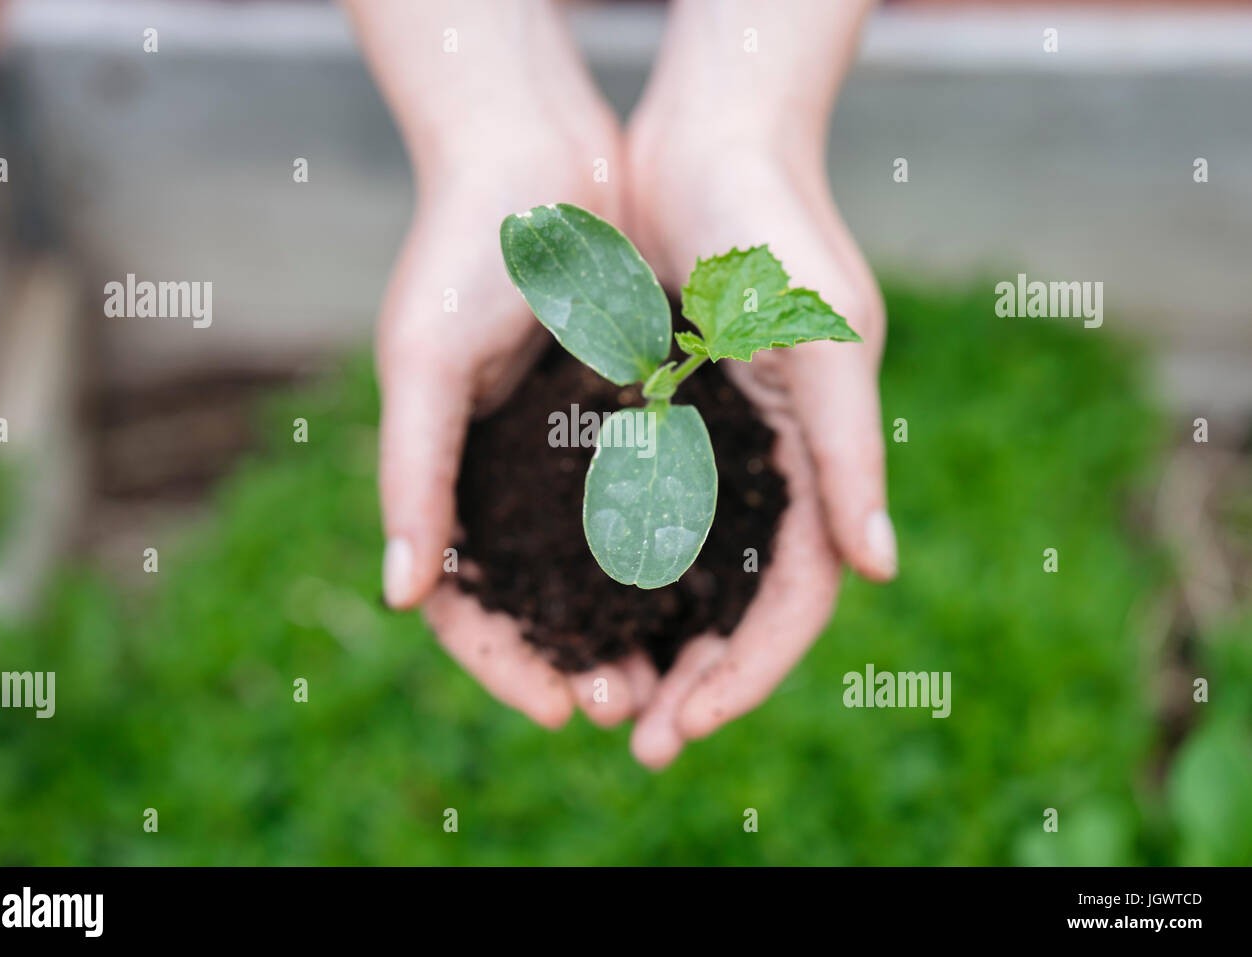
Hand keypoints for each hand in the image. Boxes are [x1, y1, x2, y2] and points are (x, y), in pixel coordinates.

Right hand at [375, 123, 666, 728]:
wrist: (537, 159)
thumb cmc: (463, 251)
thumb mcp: (428, 365)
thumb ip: (414, 477)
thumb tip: (400, 599)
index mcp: (440, 474)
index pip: (461, 601)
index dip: (501, 664)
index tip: (555, 712)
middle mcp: (498, 475)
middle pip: (532, 600)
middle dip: (573, 661)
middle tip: (627, 707)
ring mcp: (557, 452)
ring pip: (591, 567)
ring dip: (623, 625)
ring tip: (667, 673)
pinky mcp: (615, 416)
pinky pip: (640, 505)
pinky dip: (661, 555)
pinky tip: (702, 592)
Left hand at [621, 95, 894, 767]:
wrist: (703, 141)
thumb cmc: (775, 229)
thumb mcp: (820, 338)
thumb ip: (849, 452)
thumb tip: (880, 569)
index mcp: (818, 463)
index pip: (796, 598)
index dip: (753, 667)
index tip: (692, 721)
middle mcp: (765, 468)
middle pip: (738, 604)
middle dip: (696, 678)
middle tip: (637, 740)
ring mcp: (710, 447)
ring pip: (683, 576)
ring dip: (649, 641)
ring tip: (599, 696)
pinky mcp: (652, 416)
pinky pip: (632, 516)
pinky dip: (610, 572)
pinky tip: (568, 611)